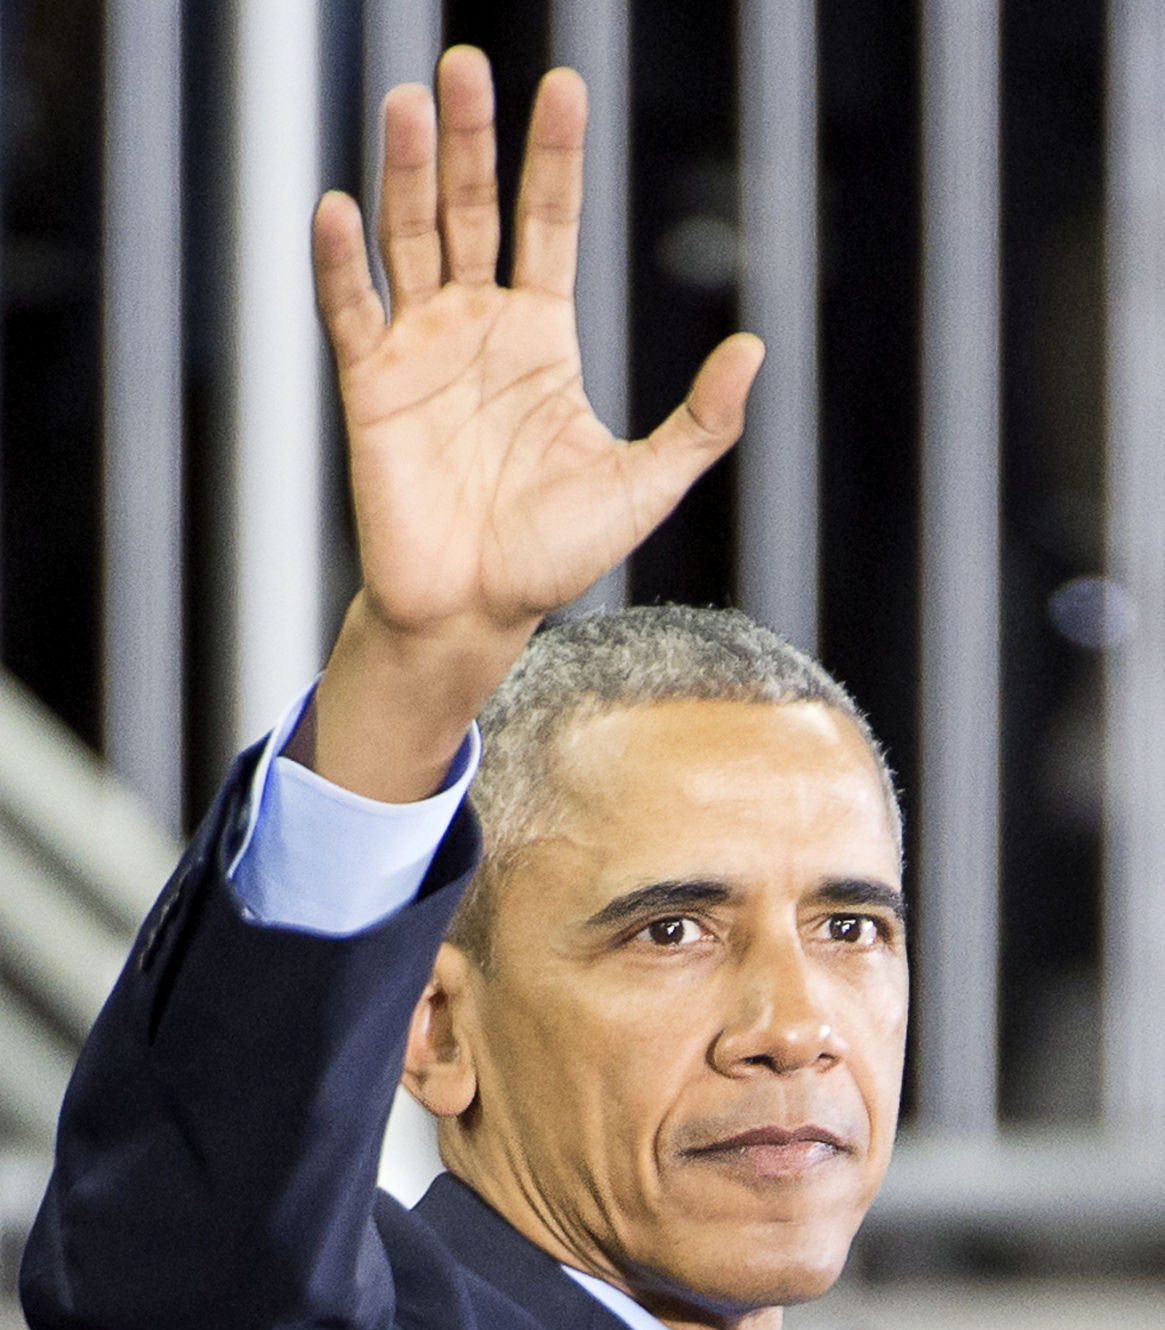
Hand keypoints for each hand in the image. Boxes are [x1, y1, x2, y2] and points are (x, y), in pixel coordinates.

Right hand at [308, 45, 763, 798]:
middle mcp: (478, 326)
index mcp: (542, 336)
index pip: (549, 222)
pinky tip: (341, 208)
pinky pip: (352, 311)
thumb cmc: (553, 556)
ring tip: (410, 102)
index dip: (554, 157)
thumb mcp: (644, 486)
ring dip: (408, 174)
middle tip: (466, 64)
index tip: (562, 85)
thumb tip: (756, 348)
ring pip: (410, 240)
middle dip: (470, 139)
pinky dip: (342, 263)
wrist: (473, 615)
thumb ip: (700, 423)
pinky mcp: (369, 387)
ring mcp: (420, 350)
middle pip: (472, 209)